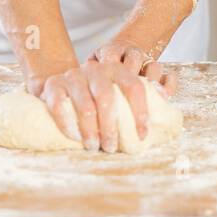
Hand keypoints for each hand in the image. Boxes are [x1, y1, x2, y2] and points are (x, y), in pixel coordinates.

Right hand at [31, 57, 152, 152]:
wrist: (59, 84)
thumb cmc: (95, 96)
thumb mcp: (116, 92)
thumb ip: (134, 98)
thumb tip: (164, 103)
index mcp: (116, 69)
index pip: (133, 86)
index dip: (140, 111)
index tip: (143, 135)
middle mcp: (95, 69)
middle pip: (107, 97)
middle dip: (110, 127)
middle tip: (112, 147)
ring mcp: (72, 76)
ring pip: (84, 105)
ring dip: (90, 131)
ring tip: (94, 146)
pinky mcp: (52, 85)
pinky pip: (59, 105)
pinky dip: (68, 124)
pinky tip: (74, 137)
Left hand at [93, 38, 178, 98]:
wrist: (122, 50)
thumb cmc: (101, 67)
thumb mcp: (91, 65)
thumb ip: (85, 75)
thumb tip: (73, 93)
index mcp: (111, 50)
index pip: (111, 54)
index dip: (110, 66)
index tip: (106, 85)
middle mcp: (130, 53)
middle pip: (134, 59)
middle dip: (132, 76)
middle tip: (128, 96)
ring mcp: (146, 60)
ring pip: (153, 65)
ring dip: (151, 82)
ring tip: (148, 99)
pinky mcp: (158, 71)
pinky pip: (168, 75)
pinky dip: (169, 85)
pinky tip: (165, 97)